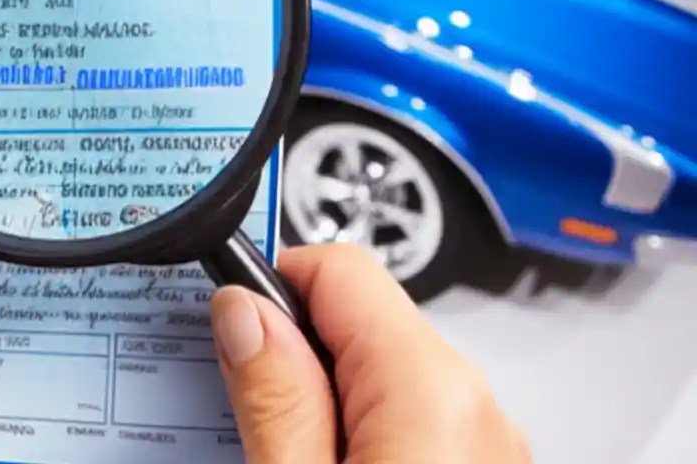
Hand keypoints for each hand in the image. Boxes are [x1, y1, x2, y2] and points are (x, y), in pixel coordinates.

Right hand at [210, 243, 529, 463]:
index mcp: (433, 392)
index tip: (225, 328)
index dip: (268, 286)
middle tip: (238, 419)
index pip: (339, 267)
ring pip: (379, 377)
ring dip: (321, 402)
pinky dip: (358, 436)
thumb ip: (273, 399)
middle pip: (358, 323)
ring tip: (278, 458)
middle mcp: (477, 408)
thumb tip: (245, 313)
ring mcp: (487, 446)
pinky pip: (407, 423)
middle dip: (290, 354)